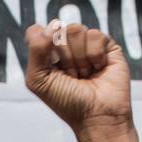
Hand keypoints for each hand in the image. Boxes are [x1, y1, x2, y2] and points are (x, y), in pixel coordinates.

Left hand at [25, 20, 135, 141]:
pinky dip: (94, 55)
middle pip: (58, 30)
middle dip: (64, 57)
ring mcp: (86, 45)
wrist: (96, 115)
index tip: (50, 66)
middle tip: (71, 77)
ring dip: (79, 58)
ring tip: (85, 75)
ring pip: (76, 30)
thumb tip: (51, 25)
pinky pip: (94, 34)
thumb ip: (35, 49)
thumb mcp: (38, 80)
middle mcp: (66, 47)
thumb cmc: (66, 102)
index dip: (43, 46)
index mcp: (46, 55)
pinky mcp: (106, 45)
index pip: (38, 31)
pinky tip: (98, 68)